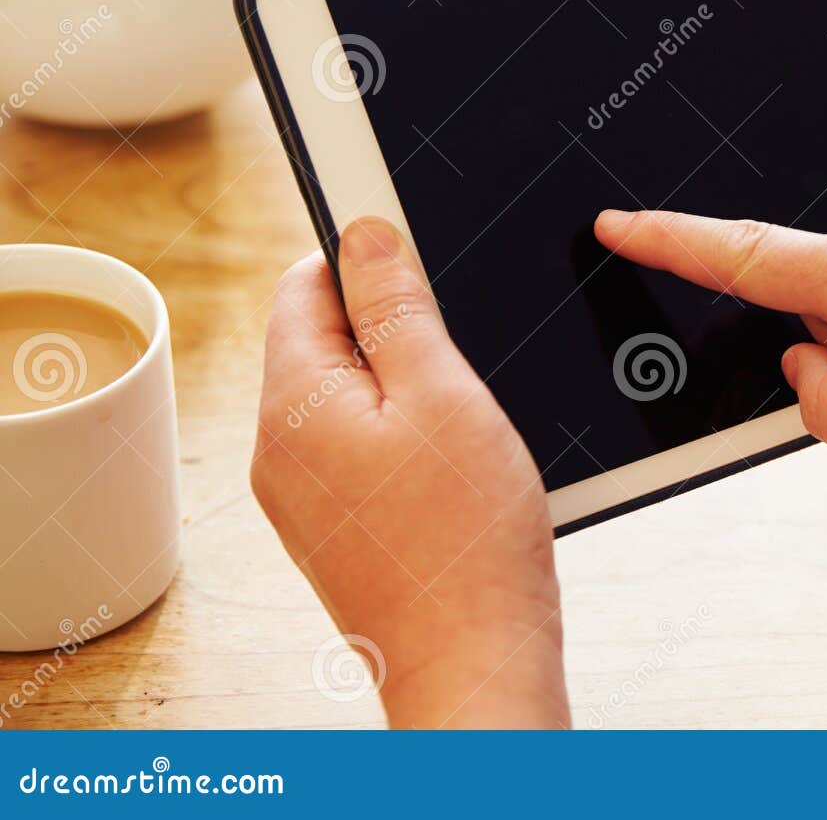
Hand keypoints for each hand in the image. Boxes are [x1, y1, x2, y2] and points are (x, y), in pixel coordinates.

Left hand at [254, 218, 568, 727]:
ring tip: (467, 422)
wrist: (475, 664)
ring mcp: (305, 498)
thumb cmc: (466, 541)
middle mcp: (281, 451)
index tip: (422, 256)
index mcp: (293, 405)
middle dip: (394, 329)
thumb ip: (397, 308)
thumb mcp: (444, 395)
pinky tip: (458, 466)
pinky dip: (408, 438)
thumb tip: (364, 231)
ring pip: (349, 398)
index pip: (304, 286)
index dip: (365, 256)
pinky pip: (362, 451)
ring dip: (407, 387)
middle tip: (464, 354)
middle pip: (323, 341)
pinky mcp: (339, 531)